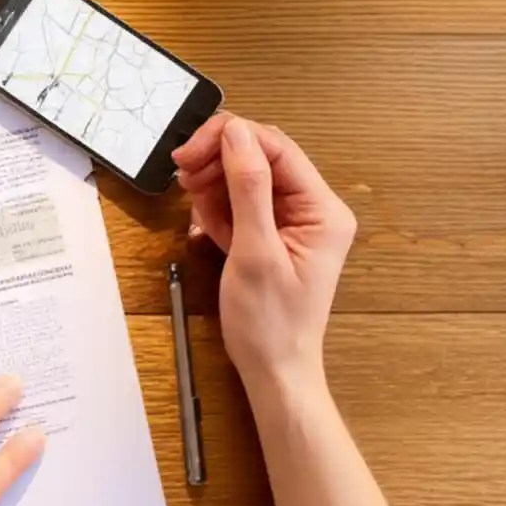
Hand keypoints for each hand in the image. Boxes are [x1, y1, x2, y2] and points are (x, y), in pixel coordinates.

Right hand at [172, 115, 356, 385]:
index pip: (276, 147)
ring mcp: (293, 222)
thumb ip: (247, 188)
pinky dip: (218, 210)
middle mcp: (314, 208)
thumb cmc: (269, 323)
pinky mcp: (273, 235)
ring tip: (197, 215)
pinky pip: (242, 204)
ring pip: (247, 178)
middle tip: (182, 178)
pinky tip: (207, 229)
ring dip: (215, 187)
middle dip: (219, 162)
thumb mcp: (254, 252)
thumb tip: (235, 133)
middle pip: (261, 157)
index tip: (187, 154)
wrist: (273, 371)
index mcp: (323, 209)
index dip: (230, 139)